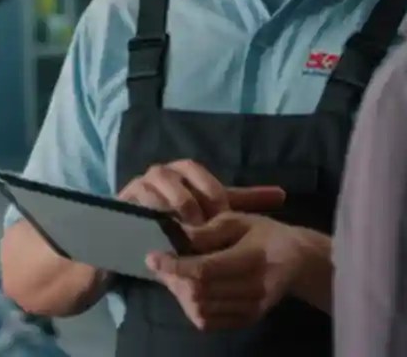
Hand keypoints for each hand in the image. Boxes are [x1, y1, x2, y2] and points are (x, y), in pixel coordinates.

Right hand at [116, 160, 285, 225]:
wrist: (135, 234)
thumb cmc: (178, 218)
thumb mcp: (212, 209)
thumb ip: (243, 202)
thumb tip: (282, 194)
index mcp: (184, 171)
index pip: (201, 173)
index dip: (212, 191)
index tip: (223, 212)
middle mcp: (162, 173)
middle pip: (179, 175)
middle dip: (193, 199)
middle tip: (205, 223)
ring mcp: (140, 185)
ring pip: (157, 188)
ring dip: (172, 207)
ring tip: (185, 230)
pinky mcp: (123, 200)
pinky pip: (137, 204)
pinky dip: (150, 216)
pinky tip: (161, 236)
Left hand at [145, 213, 306, 330]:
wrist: (298, 261)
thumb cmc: (266, 234)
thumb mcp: (239, 220)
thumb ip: (208, 230)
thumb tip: (177, 237)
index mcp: (253, 258)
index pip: (205, 269)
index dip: (174, 265)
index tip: (152, 256)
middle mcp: (254, 288)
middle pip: (199, 292)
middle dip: (173, 279)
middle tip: (161, 264)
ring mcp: (252, 308)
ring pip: (201, 310)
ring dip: (180, 294)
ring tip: (175, 275)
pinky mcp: (248, 320)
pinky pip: (209, 322)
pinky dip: (192, 307)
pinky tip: (190, 290)